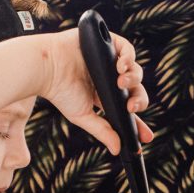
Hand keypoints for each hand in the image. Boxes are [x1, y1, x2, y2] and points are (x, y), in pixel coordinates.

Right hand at [42, 28, 152, 153]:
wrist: (46, 69)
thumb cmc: (60, 91)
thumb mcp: (83, 116)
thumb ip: (102, 131)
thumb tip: (117, 149)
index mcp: (105, 95)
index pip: (128, 108)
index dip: (139, 122)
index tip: (147, 137)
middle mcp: (110, 77)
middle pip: (136, 90)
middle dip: (139, 101)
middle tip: (131, 107)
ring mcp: (110, 60)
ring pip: (135, 70)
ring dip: (133, 78)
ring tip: (121, 82)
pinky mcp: (107, 43)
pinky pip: (127, 49)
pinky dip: (129, 57)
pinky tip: (122, 66)